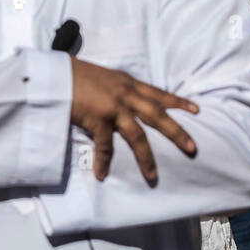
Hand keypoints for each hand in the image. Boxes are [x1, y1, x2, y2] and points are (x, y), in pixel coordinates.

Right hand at [69, 57, 197, 183]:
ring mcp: (114, 107)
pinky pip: (105, 146)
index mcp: (127, 82)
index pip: (158, 93)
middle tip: (193, 147)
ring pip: (138, 136)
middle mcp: (125, 94)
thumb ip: (113, 88)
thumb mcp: (101, 76)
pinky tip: (102, 175)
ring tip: (153, 176)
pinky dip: (103, 162)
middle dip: (177, 132)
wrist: (54, 73)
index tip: (196, 110)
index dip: (177, 102)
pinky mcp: (98, 118)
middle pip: (158, 115)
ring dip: (146, 158)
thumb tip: (117, 98)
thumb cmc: (72, 74)